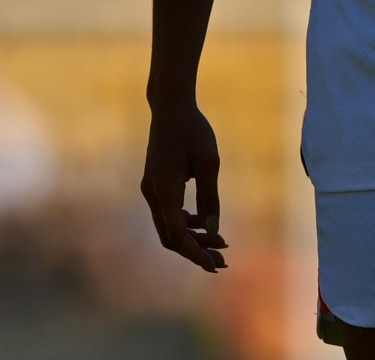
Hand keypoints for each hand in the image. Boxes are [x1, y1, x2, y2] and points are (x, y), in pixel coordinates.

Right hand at [141, 102, 228, 270]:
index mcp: (164, 192)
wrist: (171, 107)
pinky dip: (186, 223)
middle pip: (171, 237)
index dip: (196, 254)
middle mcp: (152, 194)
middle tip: (223, 260)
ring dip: (193, 238)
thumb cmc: (193, 131)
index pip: (178, 236)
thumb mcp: (209, 163)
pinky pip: (168, 213)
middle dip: (196, 251)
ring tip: (221, 242)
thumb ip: (210, 198)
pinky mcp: (155, 184)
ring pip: (169, 226)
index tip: (215, 266)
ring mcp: (151, 190)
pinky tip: (205, 223)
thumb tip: (214, 230)